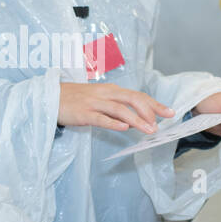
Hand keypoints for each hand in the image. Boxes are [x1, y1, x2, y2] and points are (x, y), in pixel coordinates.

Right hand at [58, 82, 173, 133]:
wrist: (50, 97)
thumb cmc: (76, 99)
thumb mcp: (99, 99)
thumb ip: (115, 106)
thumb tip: (135, 118)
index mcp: (111, 90)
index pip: (137, 95)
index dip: (154, 104)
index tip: (170, 112)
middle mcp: (106, 94)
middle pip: (133, 99)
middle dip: (150, 110)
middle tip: (162, 123)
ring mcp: (94, 103)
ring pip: (120, 109)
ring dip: (137, 119)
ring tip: (149, 130)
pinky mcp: (84, 113)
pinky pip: (101, 118)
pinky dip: (114, 123)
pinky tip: (124, 128)